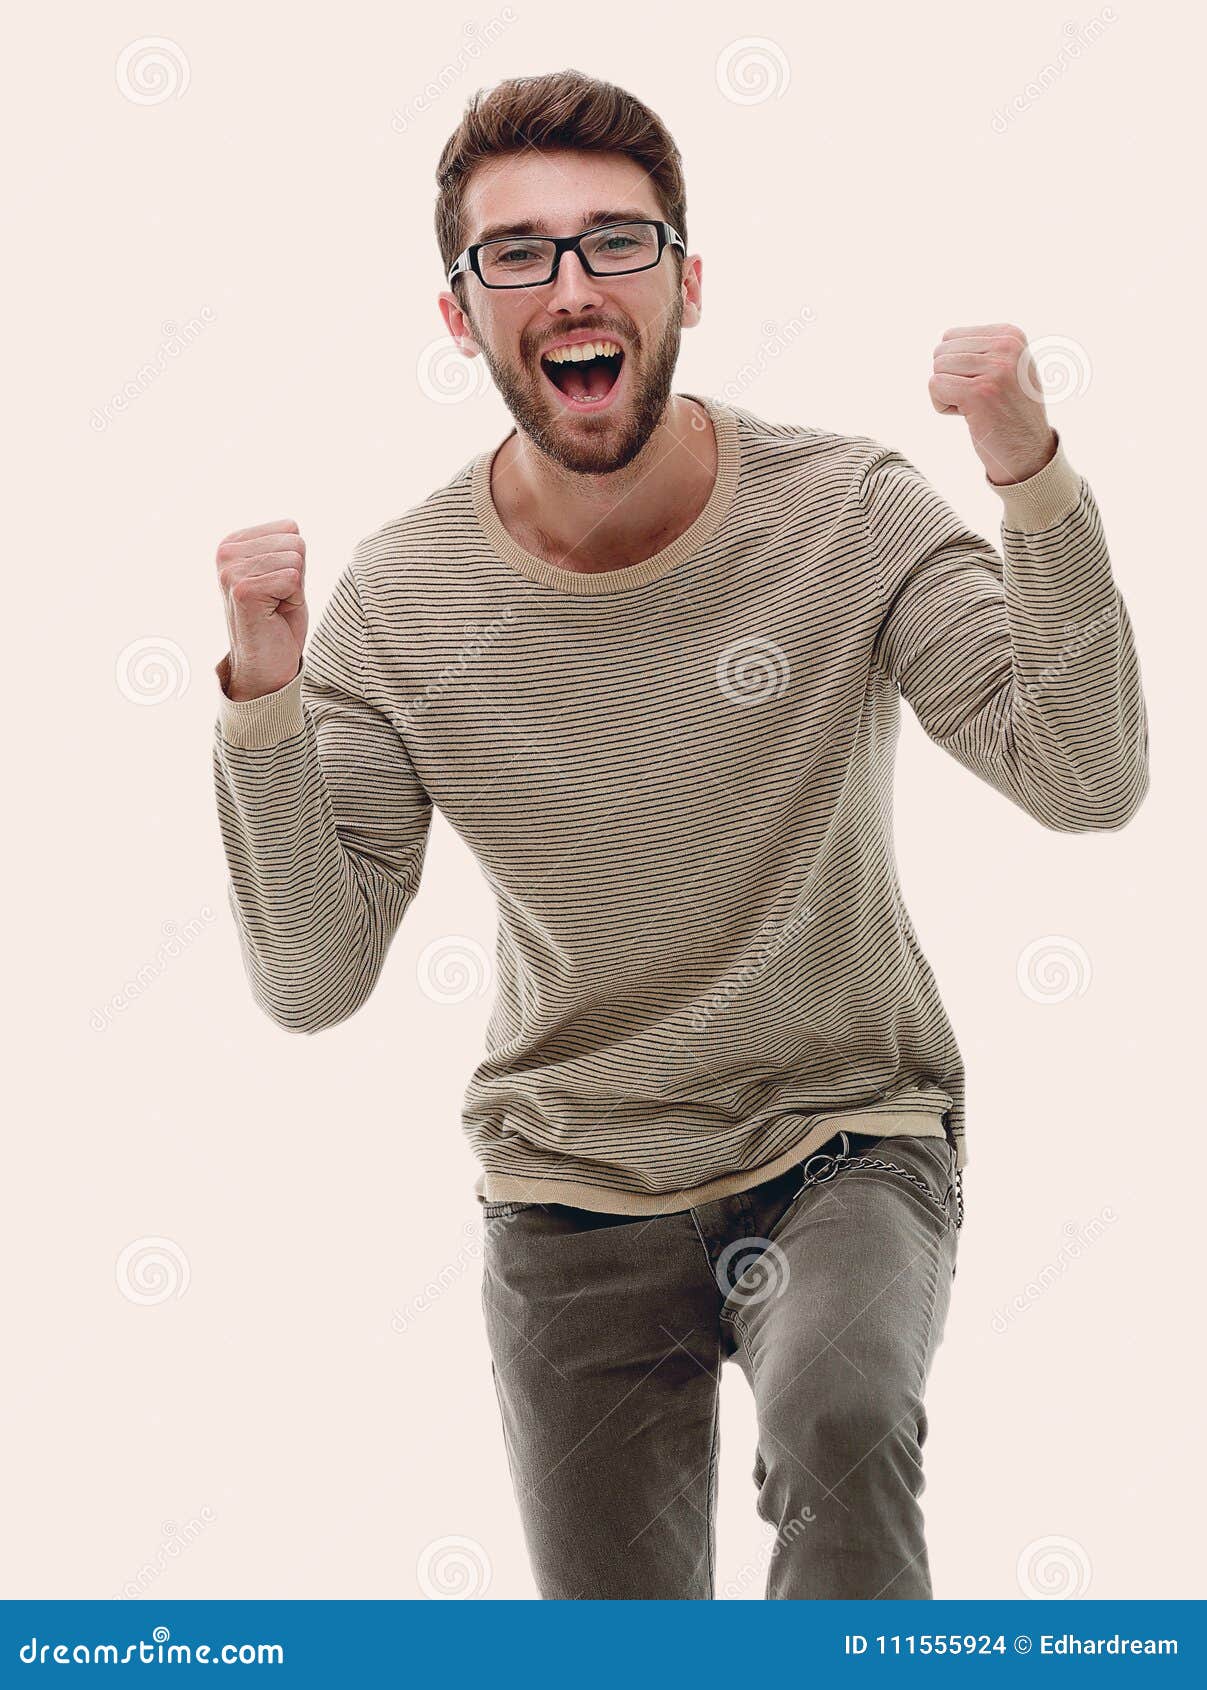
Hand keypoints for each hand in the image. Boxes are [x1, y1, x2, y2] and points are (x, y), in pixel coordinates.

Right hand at [215, 519, 307, 700]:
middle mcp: (225, 553)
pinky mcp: (243, 591)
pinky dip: (293, 600)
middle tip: (277, 601)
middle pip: (294, 541)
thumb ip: (285, 545)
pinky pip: (293, 578)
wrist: (266, 666)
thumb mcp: (282, 571)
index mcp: (232, 543)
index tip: (277, 587)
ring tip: (275, 608)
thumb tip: (293, 526)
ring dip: (294, 589)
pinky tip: (273, 615)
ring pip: (295, 559)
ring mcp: (231, 572)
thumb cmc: (278, 620)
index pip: (290, 528)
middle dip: (297, 575)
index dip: (295, 562)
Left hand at [929, 323, 1057, 485]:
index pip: (951, 337)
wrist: (1029, 452)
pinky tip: (968, 416)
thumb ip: (984, 348)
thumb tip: (944, 338)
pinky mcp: (979, 392)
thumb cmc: (1011, 412)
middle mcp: (1006, 346)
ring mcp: (994, 369)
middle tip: (979, 399)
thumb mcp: (1009, 367)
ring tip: (975, 407)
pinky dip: (942, 405)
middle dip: (951, 380)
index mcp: (1010, 335)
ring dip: (948, 394)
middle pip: (941, 352)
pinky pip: (935, 386)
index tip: (984, 385)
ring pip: (937, 369)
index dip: (957, 367)